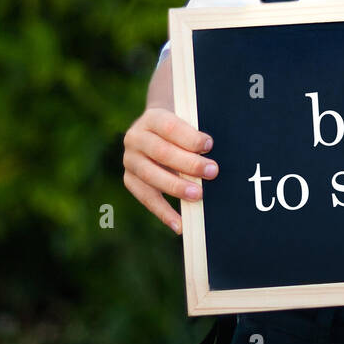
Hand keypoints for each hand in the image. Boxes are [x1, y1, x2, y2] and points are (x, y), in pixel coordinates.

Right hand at [122, 108, 218, 233]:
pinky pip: (146, 197)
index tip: (209, 145)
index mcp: (152, 118)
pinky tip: (179, 224)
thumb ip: (196, 138)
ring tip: (198, 196)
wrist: (156, 132)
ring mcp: (130, 159)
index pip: (170, 127)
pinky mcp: (129, 179)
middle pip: (162, 152)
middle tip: (212, 172)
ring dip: (176, 187)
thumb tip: (215, 161)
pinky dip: (164, 212)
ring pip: (151, 175)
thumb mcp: (186, 124)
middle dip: (189, 164)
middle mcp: (136, 137)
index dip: (190, 137)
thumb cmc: (180, 131)